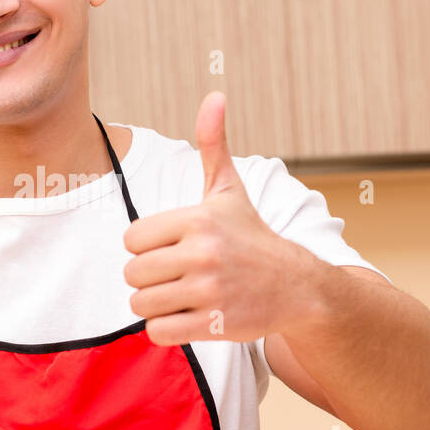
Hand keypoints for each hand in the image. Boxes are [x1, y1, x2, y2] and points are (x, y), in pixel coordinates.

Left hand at [122, 91, 318, 346]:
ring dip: (156, 306)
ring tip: (182, 297)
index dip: (146, 248)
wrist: (298, 287)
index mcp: (197, 219)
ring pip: (142, 304)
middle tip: (175, 277)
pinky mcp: (214, 324)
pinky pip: (159, 333)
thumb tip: (215, 96)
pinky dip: (166, 330)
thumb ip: (213, 145)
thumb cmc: (252, 237)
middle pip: (133, 274)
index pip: (132, 239)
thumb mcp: (229, 191)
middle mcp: (202, 253)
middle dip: (149, 279)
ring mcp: (208, 291)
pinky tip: (188, 317)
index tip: (170, 249)